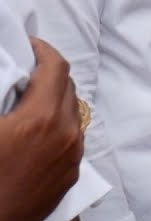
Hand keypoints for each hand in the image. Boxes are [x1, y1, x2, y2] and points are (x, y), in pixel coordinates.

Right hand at [0, 39, 83, 220]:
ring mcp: (72, 156)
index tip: (29, 46)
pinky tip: (35, 133)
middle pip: (67, 87)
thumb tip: (10, 78)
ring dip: (54, 102)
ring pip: (72, 113)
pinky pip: (72, 139)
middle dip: (48, 74)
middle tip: (25, 74)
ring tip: (29, 104)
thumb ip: (0, 93)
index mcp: (40, 118)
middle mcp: (65, 134)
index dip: (43, 50)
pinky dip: (58, 127)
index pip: (56, 67)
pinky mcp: (71, 174)